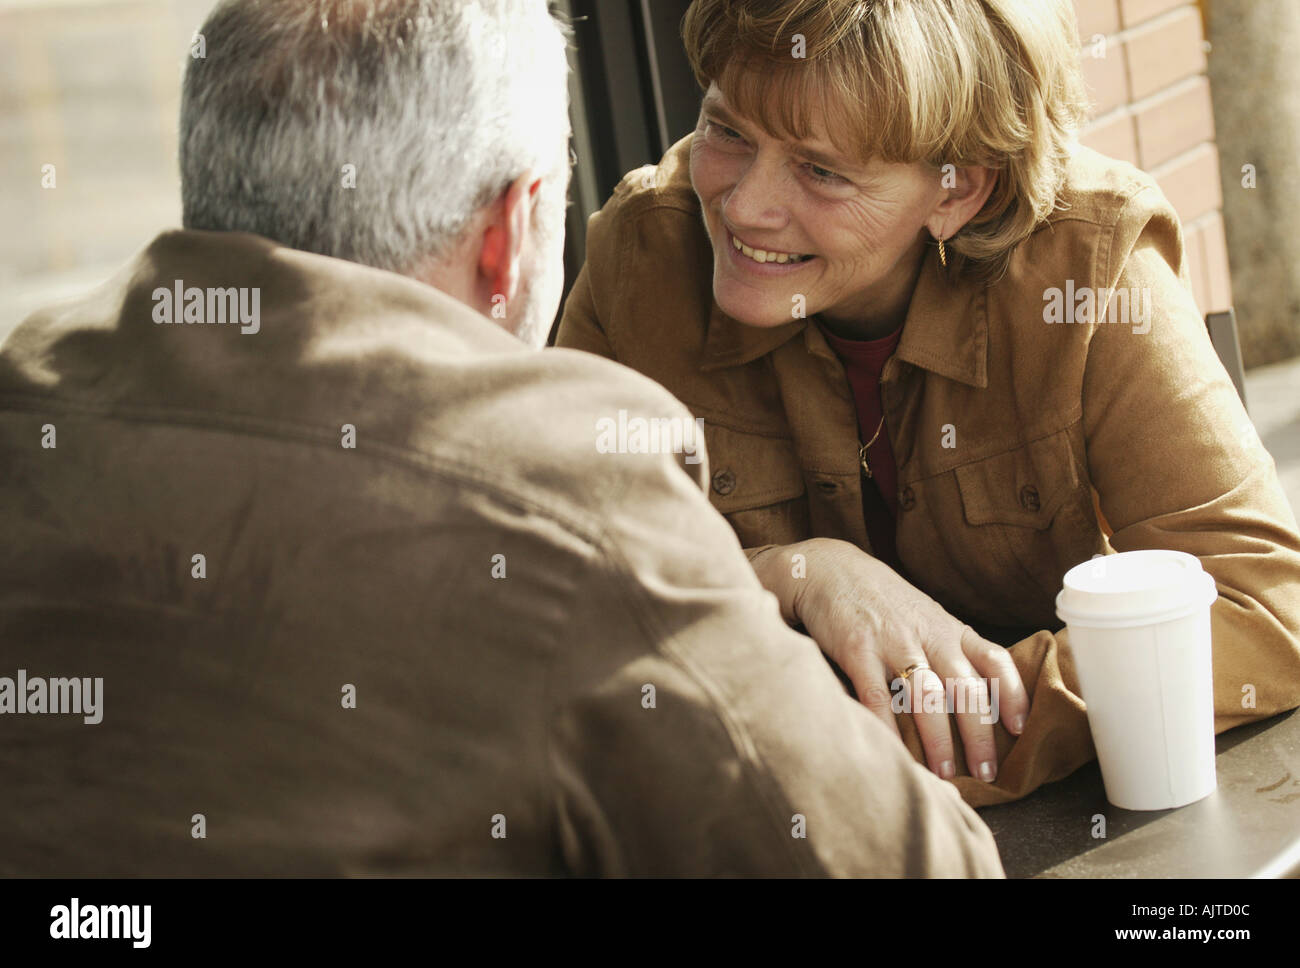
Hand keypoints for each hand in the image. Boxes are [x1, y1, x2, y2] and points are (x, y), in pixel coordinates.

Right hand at [750, 538, 1029, 781]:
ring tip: (945, 772)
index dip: (1012, 694)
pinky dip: (888, 729)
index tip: (1020, 728)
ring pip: (927, 696)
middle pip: (966, 688)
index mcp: (948, 629)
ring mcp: (892, 641)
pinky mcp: (857, 648)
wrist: (828, 569)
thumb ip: (947, 648)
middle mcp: (927, 635)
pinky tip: (895, 753)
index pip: (994, 659)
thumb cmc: (879, 600)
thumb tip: (976, 695)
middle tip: (986, 772)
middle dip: (980, 734)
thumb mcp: (923, 616)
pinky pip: (877, 697)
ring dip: (939, 739)